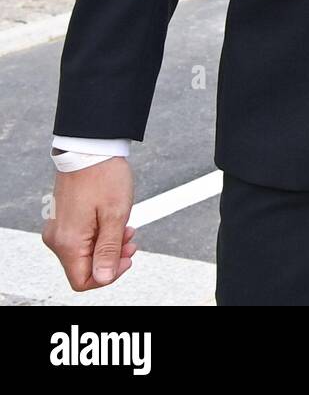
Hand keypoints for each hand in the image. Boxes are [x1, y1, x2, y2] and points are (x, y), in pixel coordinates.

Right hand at [42, 158, 137, 289]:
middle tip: (130, 239)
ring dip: (107, 244)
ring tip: (125, 226)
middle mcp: (57, 239)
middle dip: (111, 256)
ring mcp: (57, 228)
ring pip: (83, 252)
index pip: (82, 280)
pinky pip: (79, 238)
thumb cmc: (104, 176)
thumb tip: (104, 277)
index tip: (126, 258)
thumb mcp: (115, 214)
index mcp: (68, 242)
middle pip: (83, 266)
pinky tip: (112, 220)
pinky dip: (98, 234)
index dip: (107, 275)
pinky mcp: (62, 219)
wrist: (90, 148)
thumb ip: (109, 250)